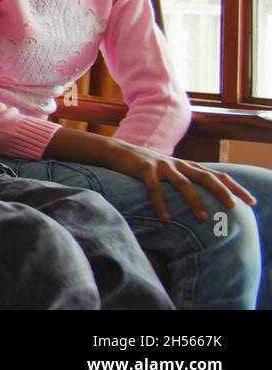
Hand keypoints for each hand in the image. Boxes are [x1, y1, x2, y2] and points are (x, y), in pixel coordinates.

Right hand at [103, 141, 256, 220]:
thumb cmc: (147, 166)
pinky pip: (154, 188)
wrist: (118, 151)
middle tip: (232, 207)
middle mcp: (179, 164)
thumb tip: (205, 200)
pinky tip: (166, 218)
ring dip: (194, 201)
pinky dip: (161, 204)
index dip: (235, 187)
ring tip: (203, 218)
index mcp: (188, 166)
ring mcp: (162, 166)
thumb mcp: (170, 172)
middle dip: (221, 192)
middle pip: (206, 177)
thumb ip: (187, 180)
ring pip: (183, 184)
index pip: (218, 175)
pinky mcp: (144, 169)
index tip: (251, 202)